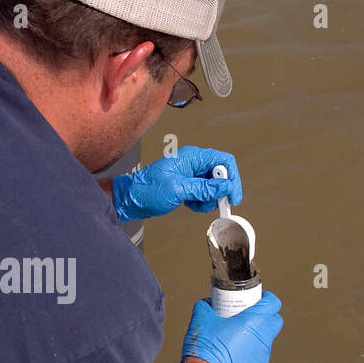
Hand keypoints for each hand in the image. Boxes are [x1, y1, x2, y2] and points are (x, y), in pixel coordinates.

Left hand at [110, 146, 242, 220]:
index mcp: (192, 157)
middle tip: (212, 204)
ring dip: (209, 198)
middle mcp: (193, 162)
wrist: (131, 199)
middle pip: (220, 174)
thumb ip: (203, 188)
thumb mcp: (178, 190)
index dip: (232, 178)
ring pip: (213, 185)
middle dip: (219, 191)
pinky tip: (190, 205)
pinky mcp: (187, 184)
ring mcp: (190, 173)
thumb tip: (226, 187)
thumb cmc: (148, 190)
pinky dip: (201, 201)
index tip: (232, 196)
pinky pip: (203, 191)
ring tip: (195, 205)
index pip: (223, 161)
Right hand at [180, 292, 282, 362]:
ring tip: (239, 334)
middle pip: (276, 321)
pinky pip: (259, 355)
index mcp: (254, 321)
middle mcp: (263, 338)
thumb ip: (205, 306)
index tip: (257, 298)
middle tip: (249, 315)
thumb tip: (207, 303)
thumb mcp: (201, 320)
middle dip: (266, 316)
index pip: (273, 303)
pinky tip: (234, 353)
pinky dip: (251, 351)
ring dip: (257, 334)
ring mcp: (262, 355)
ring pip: (267, 339)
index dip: (266, 298)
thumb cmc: (207, 350)